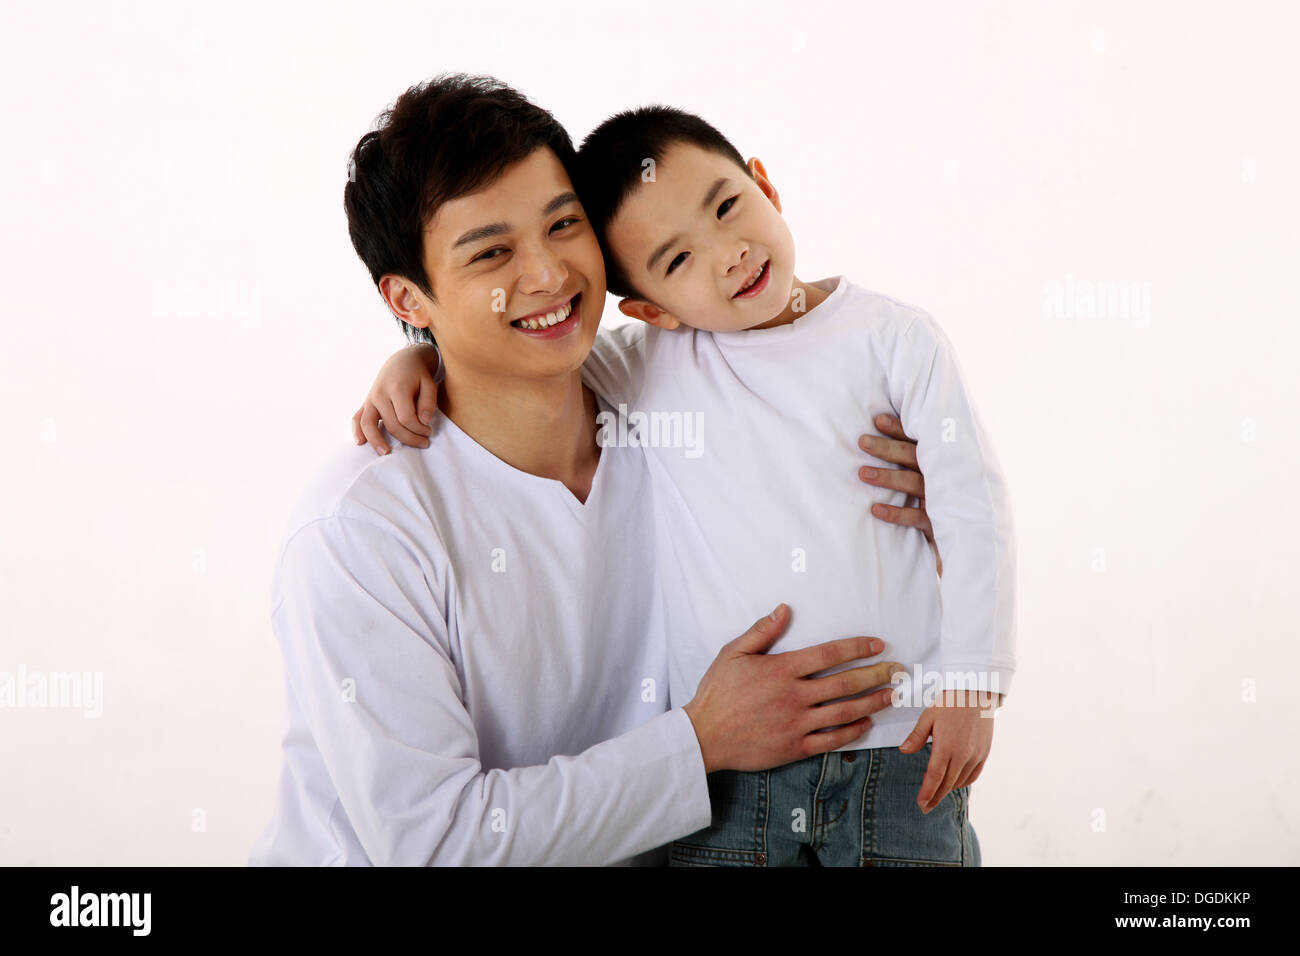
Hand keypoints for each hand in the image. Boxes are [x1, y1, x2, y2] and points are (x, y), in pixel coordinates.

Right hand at [351, 344, 442, 454]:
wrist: (402, 361)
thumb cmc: (418, 375)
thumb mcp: (430, 383)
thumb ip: (428, 402)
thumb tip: (424, 421)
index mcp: (397, 388)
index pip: (407, 418)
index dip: (419, 429)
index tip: (429, 432)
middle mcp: (380, 394)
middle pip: (392, 425)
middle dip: (409, 438)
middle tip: (423, 443)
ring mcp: (370, 399)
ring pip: (369, 424)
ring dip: (376, 440)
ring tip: (385, 453)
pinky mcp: (366, 402)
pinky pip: (357, 418)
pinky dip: (356, 430)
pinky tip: (360, 442)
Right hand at [682, 604, 901, 772]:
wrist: (704, 735)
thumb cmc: (717, 692)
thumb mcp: (733, 653)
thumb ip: (761, 631)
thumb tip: (784, 609)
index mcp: (782, 670)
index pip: (829, 654)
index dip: (857, 648)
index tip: (877, 645)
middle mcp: (794, 696)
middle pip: (845, 683)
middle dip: (876, 675)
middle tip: (898, 670)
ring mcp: (797, 724)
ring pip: (845, 712)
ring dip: (872, 702)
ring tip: (891, 695)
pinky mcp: (795, 747)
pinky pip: (831, 740)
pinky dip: (852, 731)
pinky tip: (865, 724)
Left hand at [858, 413, 941, 576]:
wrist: (970, 539)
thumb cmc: (944, 501)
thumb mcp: (933, 475)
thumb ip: (917, 456)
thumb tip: (881, 429)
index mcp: (939, 460)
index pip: (917, 440)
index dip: (898, 429)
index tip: (877, 420)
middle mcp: (941, 475)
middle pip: (912, 457)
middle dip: (886, 448)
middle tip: (862, 442)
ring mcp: (942, 498)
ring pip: (913, 483)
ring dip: (887, 477)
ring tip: (862, 473)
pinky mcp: (940, 523)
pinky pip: (916, 517)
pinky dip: (896, 513)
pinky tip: (875, 510)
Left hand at [898, 689, 1001, 812]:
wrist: (977, 691)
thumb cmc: (950, 701)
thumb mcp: (929, 716)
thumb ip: (917, 736)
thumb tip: (904, 751)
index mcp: (946, 745)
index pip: (935, 776)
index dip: (927, 792)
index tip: (921, 803)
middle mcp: (963, 754)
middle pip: (947, 783)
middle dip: (935, 797)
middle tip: (925, 807)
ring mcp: (976, 754)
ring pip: (960, 780)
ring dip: (948, 790)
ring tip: (936, 795)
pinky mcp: (984, 752)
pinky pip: (974, 774)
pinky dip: (963, 782)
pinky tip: (955, 783)